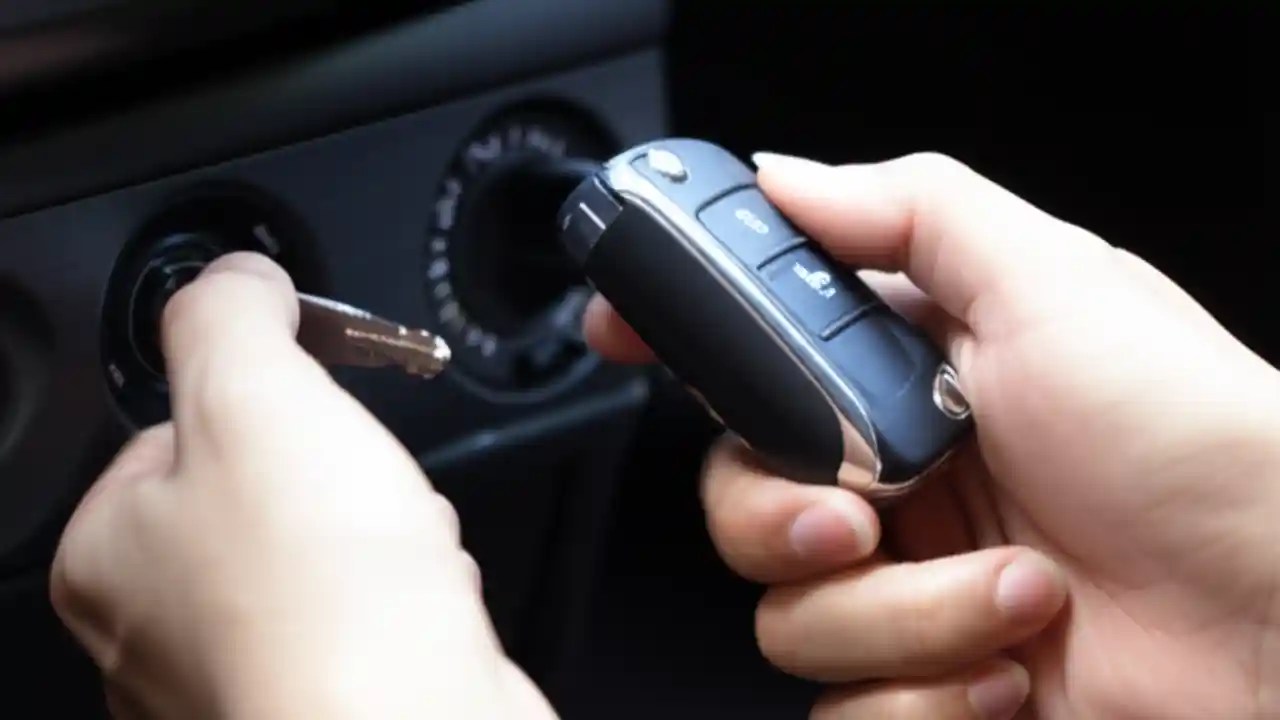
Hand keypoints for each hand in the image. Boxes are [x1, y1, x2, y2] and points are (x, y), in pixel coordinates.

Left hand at [51, 254, 555, 719]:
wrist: (413, 718)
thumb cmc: (320, 588)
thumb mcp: (254, 391)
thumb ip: (230, 314)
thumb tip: (238, 277)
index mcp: (110, 557)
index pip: (175, 433)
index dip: (257, 404)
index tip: (302, 402)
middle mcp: (160, 635)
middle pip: (263, 493)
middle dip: (333, 474)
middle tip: (353, 485)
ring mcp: (245, 677)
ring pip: (328, 556)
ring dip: (383, 531)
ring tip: (399, 548)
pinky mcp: (327, 700)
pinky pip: (374, 615)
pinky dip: (410, 593)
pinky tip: (424, 600)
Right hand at [585, 151, 1279, 718]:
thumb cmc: (1196, 440)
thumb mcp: (1053, 283)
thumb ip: (909, 213)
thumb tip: (787, 177)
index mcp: (906, 378)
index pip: (752, 350)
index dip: (675, 338)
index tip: (622, 331)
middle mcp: (895, 483)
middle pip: (735, 498)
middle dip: (781, 517)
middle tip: (861, 514)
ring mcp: (906, 590)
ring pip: (784, 615)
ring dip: (902, 616)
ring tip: (1015, 592)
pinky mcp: (924, 685)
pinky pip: (840, 706)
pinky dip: (923, 697)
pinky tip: (1009, 664)